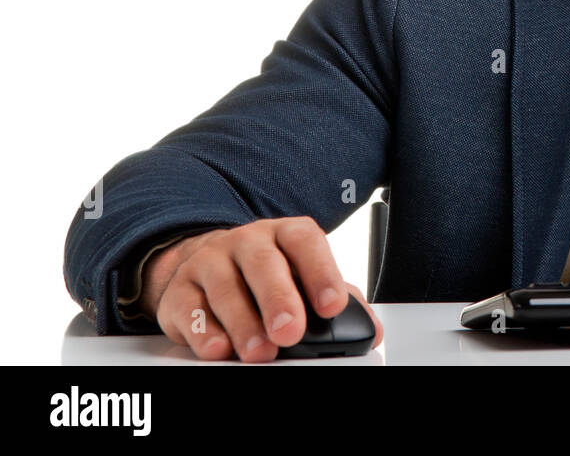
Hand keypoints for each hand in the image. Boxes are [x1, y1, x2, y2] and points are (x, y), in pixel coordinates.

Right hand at [140, 217, 383, 361]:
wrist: (206, 263)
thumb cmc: (267, 275)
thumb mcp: (303, 279)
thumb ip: (338, 300)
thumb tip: (371, 330)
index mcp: (285, 235)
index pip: (305, 242)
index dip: (321, 272)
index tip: (333, 306)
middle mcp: (247, 242)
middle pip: (262, 263)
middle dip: (278, 298)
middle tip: (290, 331)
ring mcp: (210, 262)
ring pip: (224, 288)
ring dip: (242, 323)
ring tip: (258, 353)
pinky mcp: (179, 290)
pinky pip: (188, 309)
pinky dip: (202, 331)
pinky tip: (218, 349)